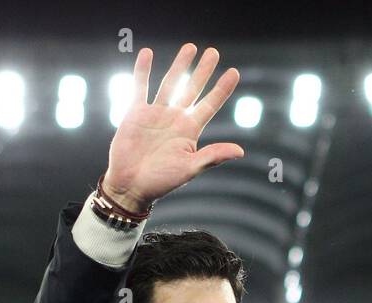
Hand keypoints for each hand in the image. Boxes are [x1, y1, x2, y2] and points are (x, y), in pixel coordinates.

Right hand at [102, 43, 244, 212]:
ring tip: (190, 48)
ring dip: (179, 65)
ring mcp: (155, 114)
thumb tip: (240, 151)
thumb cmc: (161, 182)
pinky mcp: (135, 113)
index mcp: (190, 131)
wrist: (131, 186)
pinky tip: (148, 53)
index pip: (210, 104)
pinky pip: (140, 86)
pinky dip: (143, 70)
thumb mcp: (190, 169)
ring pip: (170, 83)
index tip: (234, 72)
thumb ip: (213, 156)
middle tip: (214, 52)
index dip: (222, 89)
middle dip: (203, 71)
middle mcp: (175, 119)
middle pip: (192, 88)